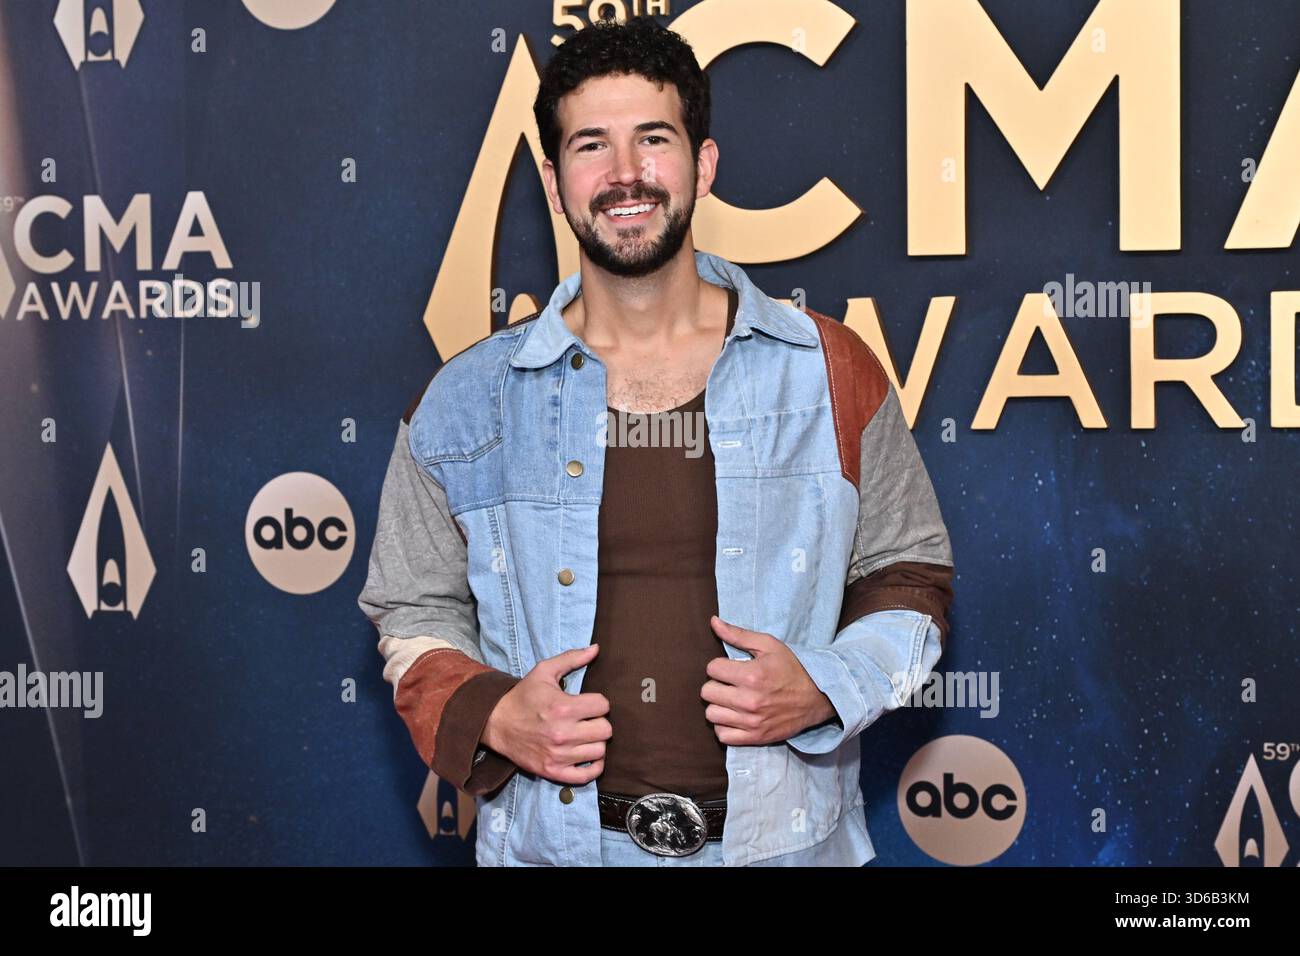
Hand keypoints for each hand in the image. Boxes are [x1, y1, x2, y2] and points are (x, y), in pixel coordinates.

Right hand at [481, 643, 610, 784]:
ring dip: (596, 742)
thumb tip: (596, 648)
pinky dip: (593, 767)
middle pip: (605, 730)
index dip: (599, 702)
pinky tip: (587, 755)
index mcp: (562, 707)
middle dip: (599, 722)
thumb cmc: (524, 696)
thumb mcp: (544, 671)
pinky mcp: (553, 771)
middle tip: (588, 720)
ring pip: (599, 751)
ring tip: (585, 735)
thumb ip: (572, 658)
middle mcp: (562, 733)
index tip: (589, 703)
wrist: (497, 723)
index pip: (604, 706)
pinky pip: (587, 775)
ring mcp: (558, 755)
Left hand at [701, 615, 837, 745]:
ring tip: (731, 700)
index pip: (712, 669)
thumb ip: (738, 634)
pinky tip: (733, 716)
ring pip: (711, 714)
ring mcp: (752, 722)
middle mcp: (749, 700)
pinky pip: (723, 736)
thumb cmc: (792, 668)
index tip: (731, 668)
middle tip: (730, 684)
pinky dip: (724, 726)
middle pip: (707, 692)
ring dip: (718, 706)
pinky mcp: (755, 737)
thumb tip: (713, 621)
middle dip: (716, 684)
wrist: (818, 698)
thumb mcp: (769, 645)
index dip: (719, 665)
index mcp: (752, 675)